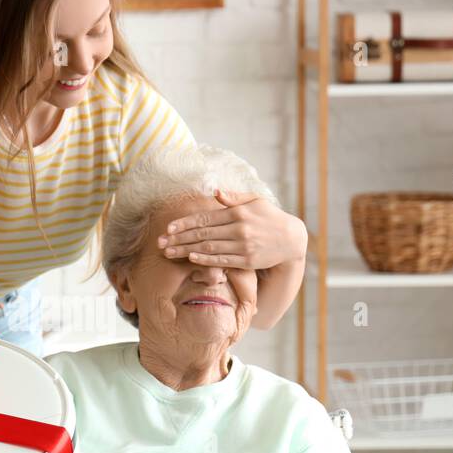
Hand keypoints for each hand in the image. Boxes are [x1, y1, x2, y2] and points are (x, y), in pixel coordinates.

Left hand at [157, 189, 307, 271]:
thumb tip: (215, 192)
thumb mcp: (255, 201)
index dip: (184, 223)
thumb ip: (234, 198)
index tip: (168, 228)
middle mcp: (239, 228)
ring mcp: (243, 245)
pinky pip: (222, 260)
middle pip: (202, 234)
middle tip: (161, 243)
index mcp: (237, 212)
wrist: (292, 238)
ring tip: (170, 252)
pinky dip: (205, 259)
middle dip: (179, 238)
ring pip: (209, 247)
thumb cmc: (269, 217)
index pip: (205, 218)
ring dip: (186, 250)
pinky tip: (191, 258)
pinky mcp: (247, 260)